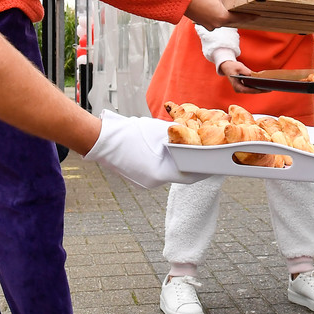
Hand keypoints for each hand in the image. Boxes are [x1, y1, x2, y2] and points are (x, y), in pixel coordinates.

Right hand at [84, 110, 208, 188]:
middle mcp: (153, 182)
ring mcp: (144, 182)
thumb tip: (192, 137)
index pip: (190, 174)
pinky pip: (157, 170)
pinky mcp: (138, 178)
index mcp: (159, 173)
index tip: (213, 161)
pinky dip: (164, 162)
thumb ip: (176, 137)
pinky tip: (166, 151)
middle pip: (180, 173)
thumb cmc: (127, 133)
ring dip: (177, 162)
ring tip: (185, 149)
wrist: (100, 139)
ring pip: (169, 172)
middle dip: (191, 163)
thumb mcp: (156, 131)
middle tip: (202, 152)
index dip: (204, 167)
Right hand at [185, 0, 249, 29]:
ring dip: (225, 16)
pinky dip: (217, 17)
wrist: (184, 2)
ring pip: (223, 21)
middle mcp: (218, 24)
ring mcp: (211, 27)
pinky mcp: (205, 25)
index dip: (250, 16)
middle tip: (246, 11)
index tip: (258, 16)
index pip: (241, 18)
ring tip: (228, 9)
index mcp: (224, 17)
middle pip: (232, 21)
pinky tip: (216, 10)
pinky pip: (215, 22)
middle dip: (237, 16)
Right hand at [220, 59, 267, 93]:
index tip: (262, 89)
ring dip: (260, 89)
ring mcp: (241, 88)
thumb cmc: (232, 67)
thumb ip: (246, 72)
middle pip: (251, 91)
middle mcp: (239, 89)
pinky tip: (265, 85)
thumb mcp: (239, 67)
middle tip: (269, 89)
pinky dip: (258, 86)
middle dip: (260, 90)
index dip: (255, 90)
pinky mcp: (244, 86)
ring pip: (252, 90)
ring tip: (269, 88)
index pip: (247, 90)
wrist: (227, 66)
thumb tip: (254, 76)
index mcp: (236, 86)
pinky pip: (252, 88)